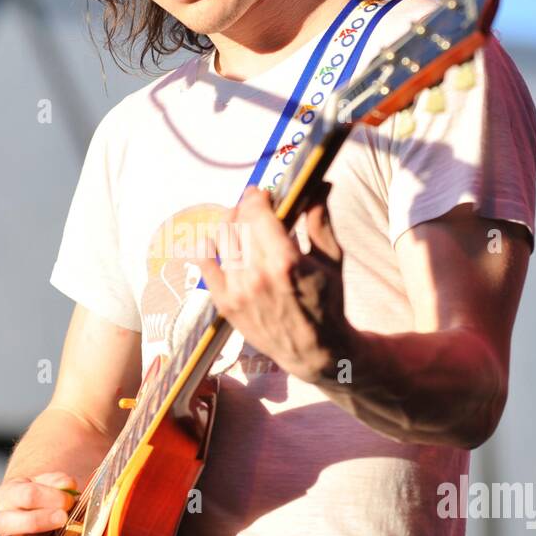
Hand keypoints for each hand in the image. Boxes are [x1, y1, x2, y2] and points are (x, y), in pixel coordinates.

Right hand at [0, 470, 77, 535]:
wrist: (26, 519)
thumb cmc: (40, 502)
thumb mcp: (45, 486)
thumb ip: (56, 482)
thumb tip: (68, 485)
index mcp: (7, 497)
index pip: (23, 494)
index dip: (48, 496)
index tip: (69, 501)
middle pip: (6, 522)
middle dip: (36, 520)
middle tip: (62, 518)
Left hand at [194, 183, 351, 381]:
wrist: (314, 351)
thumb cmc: (327, 303)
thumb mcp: (331, 260)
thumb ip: (321, 220)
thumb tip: (319, 184)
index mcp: (285, 262)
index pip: (256, 213)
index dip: (256, 197)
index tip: (261, 193)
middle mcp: (256, 276)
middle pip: (237, 222)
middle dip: (245, 209)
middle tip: (254, 208)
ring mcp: (237, 291)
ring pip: (221, 238)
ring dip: (230, 224)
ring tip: (242, 225)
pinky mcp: (224, 303)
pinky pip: (204, 263)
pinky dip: (209, 247)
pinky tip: (220, 242)